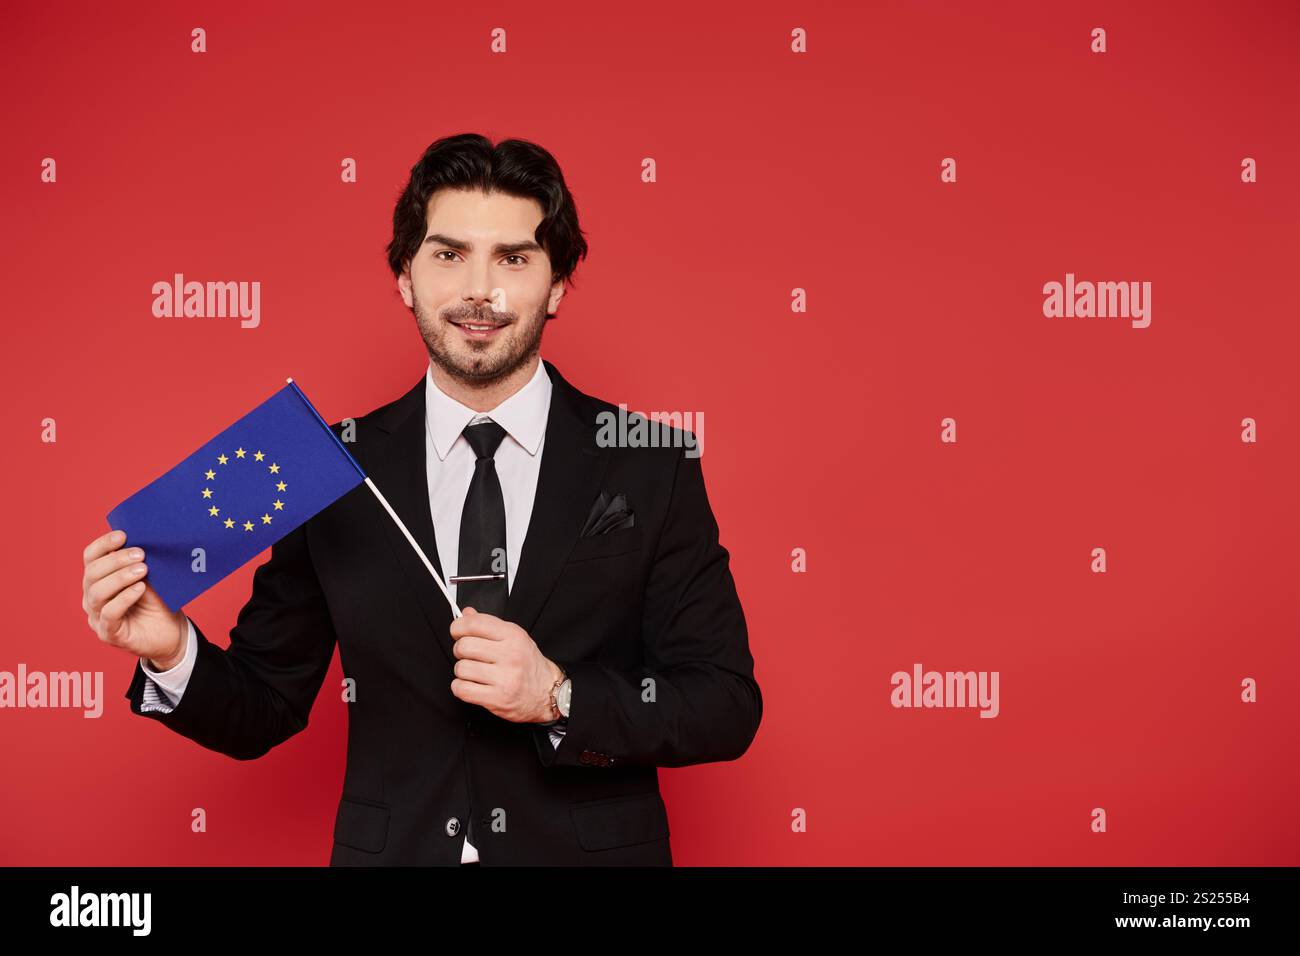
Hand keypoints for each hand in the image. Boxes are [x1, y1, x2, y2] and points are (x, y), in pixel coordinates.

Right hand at [82, 529, 186, 669]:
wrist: (172, 633)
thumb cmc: (158, 602)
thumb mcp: (150, 578)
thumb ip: (139, 562)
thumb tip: (141, 540)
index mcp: (98, 579)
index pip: (90, 557)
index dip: (103, 544)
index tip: (123, 535)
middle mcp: (92, 598)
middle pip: (92, 574)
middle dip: (116, 560)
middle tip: (140, 554)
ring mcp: (97, 617)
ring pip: (98, 593)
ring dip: (120, 578)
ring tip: (142, 569)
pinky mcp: (108, 634)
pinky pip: (110, 614)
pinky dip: (124, 598)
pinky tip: (140, 589)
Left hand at [448, 607, 561, 723]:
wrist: (547, 692)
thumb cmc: (529, 664)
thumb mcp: (514, 637)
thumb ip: (489, 625)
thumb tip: (466, 614)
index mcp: (513, 636)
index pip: (474, 624)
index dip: (458, 627)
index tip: (458, 632)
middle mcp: (510, 655)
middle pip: (464, 646)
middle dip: (460, 650)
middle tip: (468, 654)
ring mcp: (504, 678)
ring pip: (461, 668)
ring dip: (462, 671)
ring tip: (473, 672)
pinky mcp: (497, 698)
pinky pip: (462, 689)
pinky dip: (460, 687)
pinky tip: (471, 684)